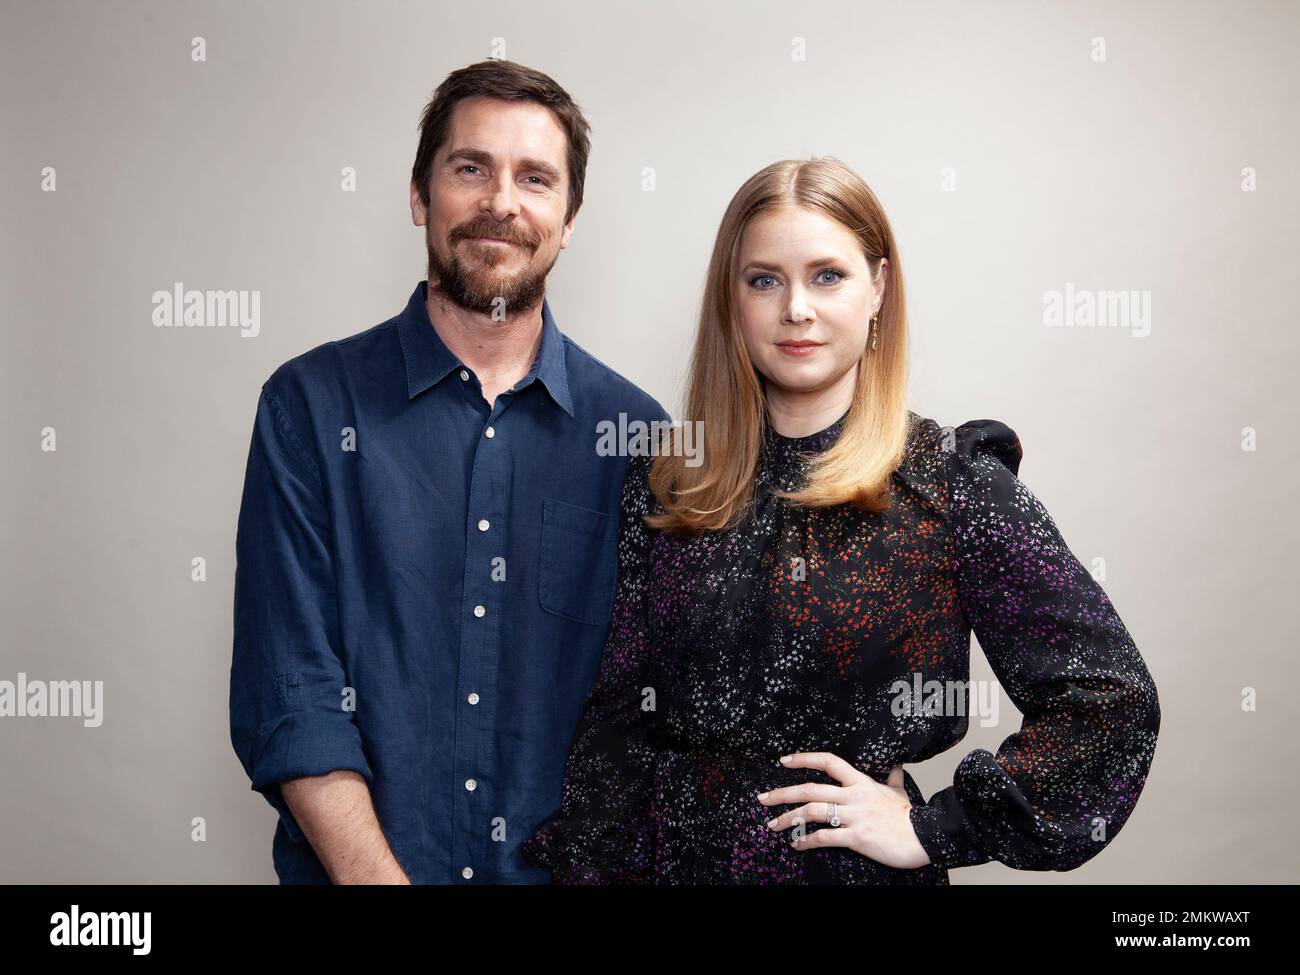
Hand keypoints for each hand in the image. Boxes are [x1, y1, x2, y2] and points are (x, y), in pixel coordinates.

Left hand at [757, 752, 930, 869]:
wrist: (925, 836)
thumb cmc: (909, 816)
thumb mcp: (899, 792)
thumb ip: (893, 778)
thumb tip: (896, 764)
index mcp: (861, 782)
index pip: (828, 762)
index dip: (804, 758)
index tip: (783, 760)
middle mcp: (854, 796)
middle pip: (810, 789)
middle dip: (782, 793)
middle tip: (762, 798)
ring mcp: (854, 816)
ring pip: (812, 811)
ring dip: (788, 818)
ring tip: (773, 824)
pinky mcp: (856, 837)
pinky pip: (825, 837)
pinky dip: (807, 840)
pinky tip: (797, 844)